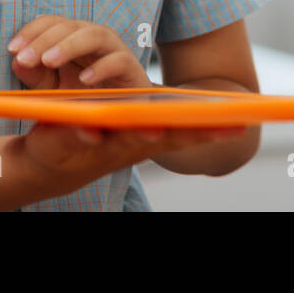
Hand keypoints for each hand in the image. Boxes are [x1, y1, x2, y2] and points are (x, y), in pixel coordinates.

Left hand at [7, 15, 149, 89]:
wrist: (122, 113)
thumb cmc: (87, 96)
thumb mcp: (54, 89)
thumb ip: (36, 77)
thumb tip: (17, 61)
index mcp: (73, 38)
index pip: (52, 22)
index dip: (31, 31)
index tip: (13, 49)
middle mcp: (93, 39)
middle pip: (70, 25)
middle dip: (44, 39)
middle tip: (25, 58)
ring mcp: (114, 51)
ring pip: (95, 34)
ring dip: (69, 45)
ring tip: (49, 61)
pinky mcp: (131, 68)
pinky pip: (119, 60)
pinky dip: (101, 67)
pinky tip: (84, 79)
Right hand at [17, 121, 245, 195]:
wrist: (55, 169)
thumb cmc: (53, 152)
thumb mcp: (53, 144)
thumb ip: (72, 136)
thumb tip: (92, 132)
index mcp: (113, 145)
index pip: (145, 137)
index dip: (164, 130)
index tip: (183, 125)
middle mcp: (134, 146)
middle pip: (174, 138)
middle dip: (204, 132)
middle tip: (236, 125)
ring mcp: (142, 143)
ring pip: (182, 136)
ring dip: (209, 130)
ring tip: (241, 123)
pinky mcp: (145, 137)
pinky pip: (179, 134)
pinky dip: (200, 129)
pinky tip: (221, 123)